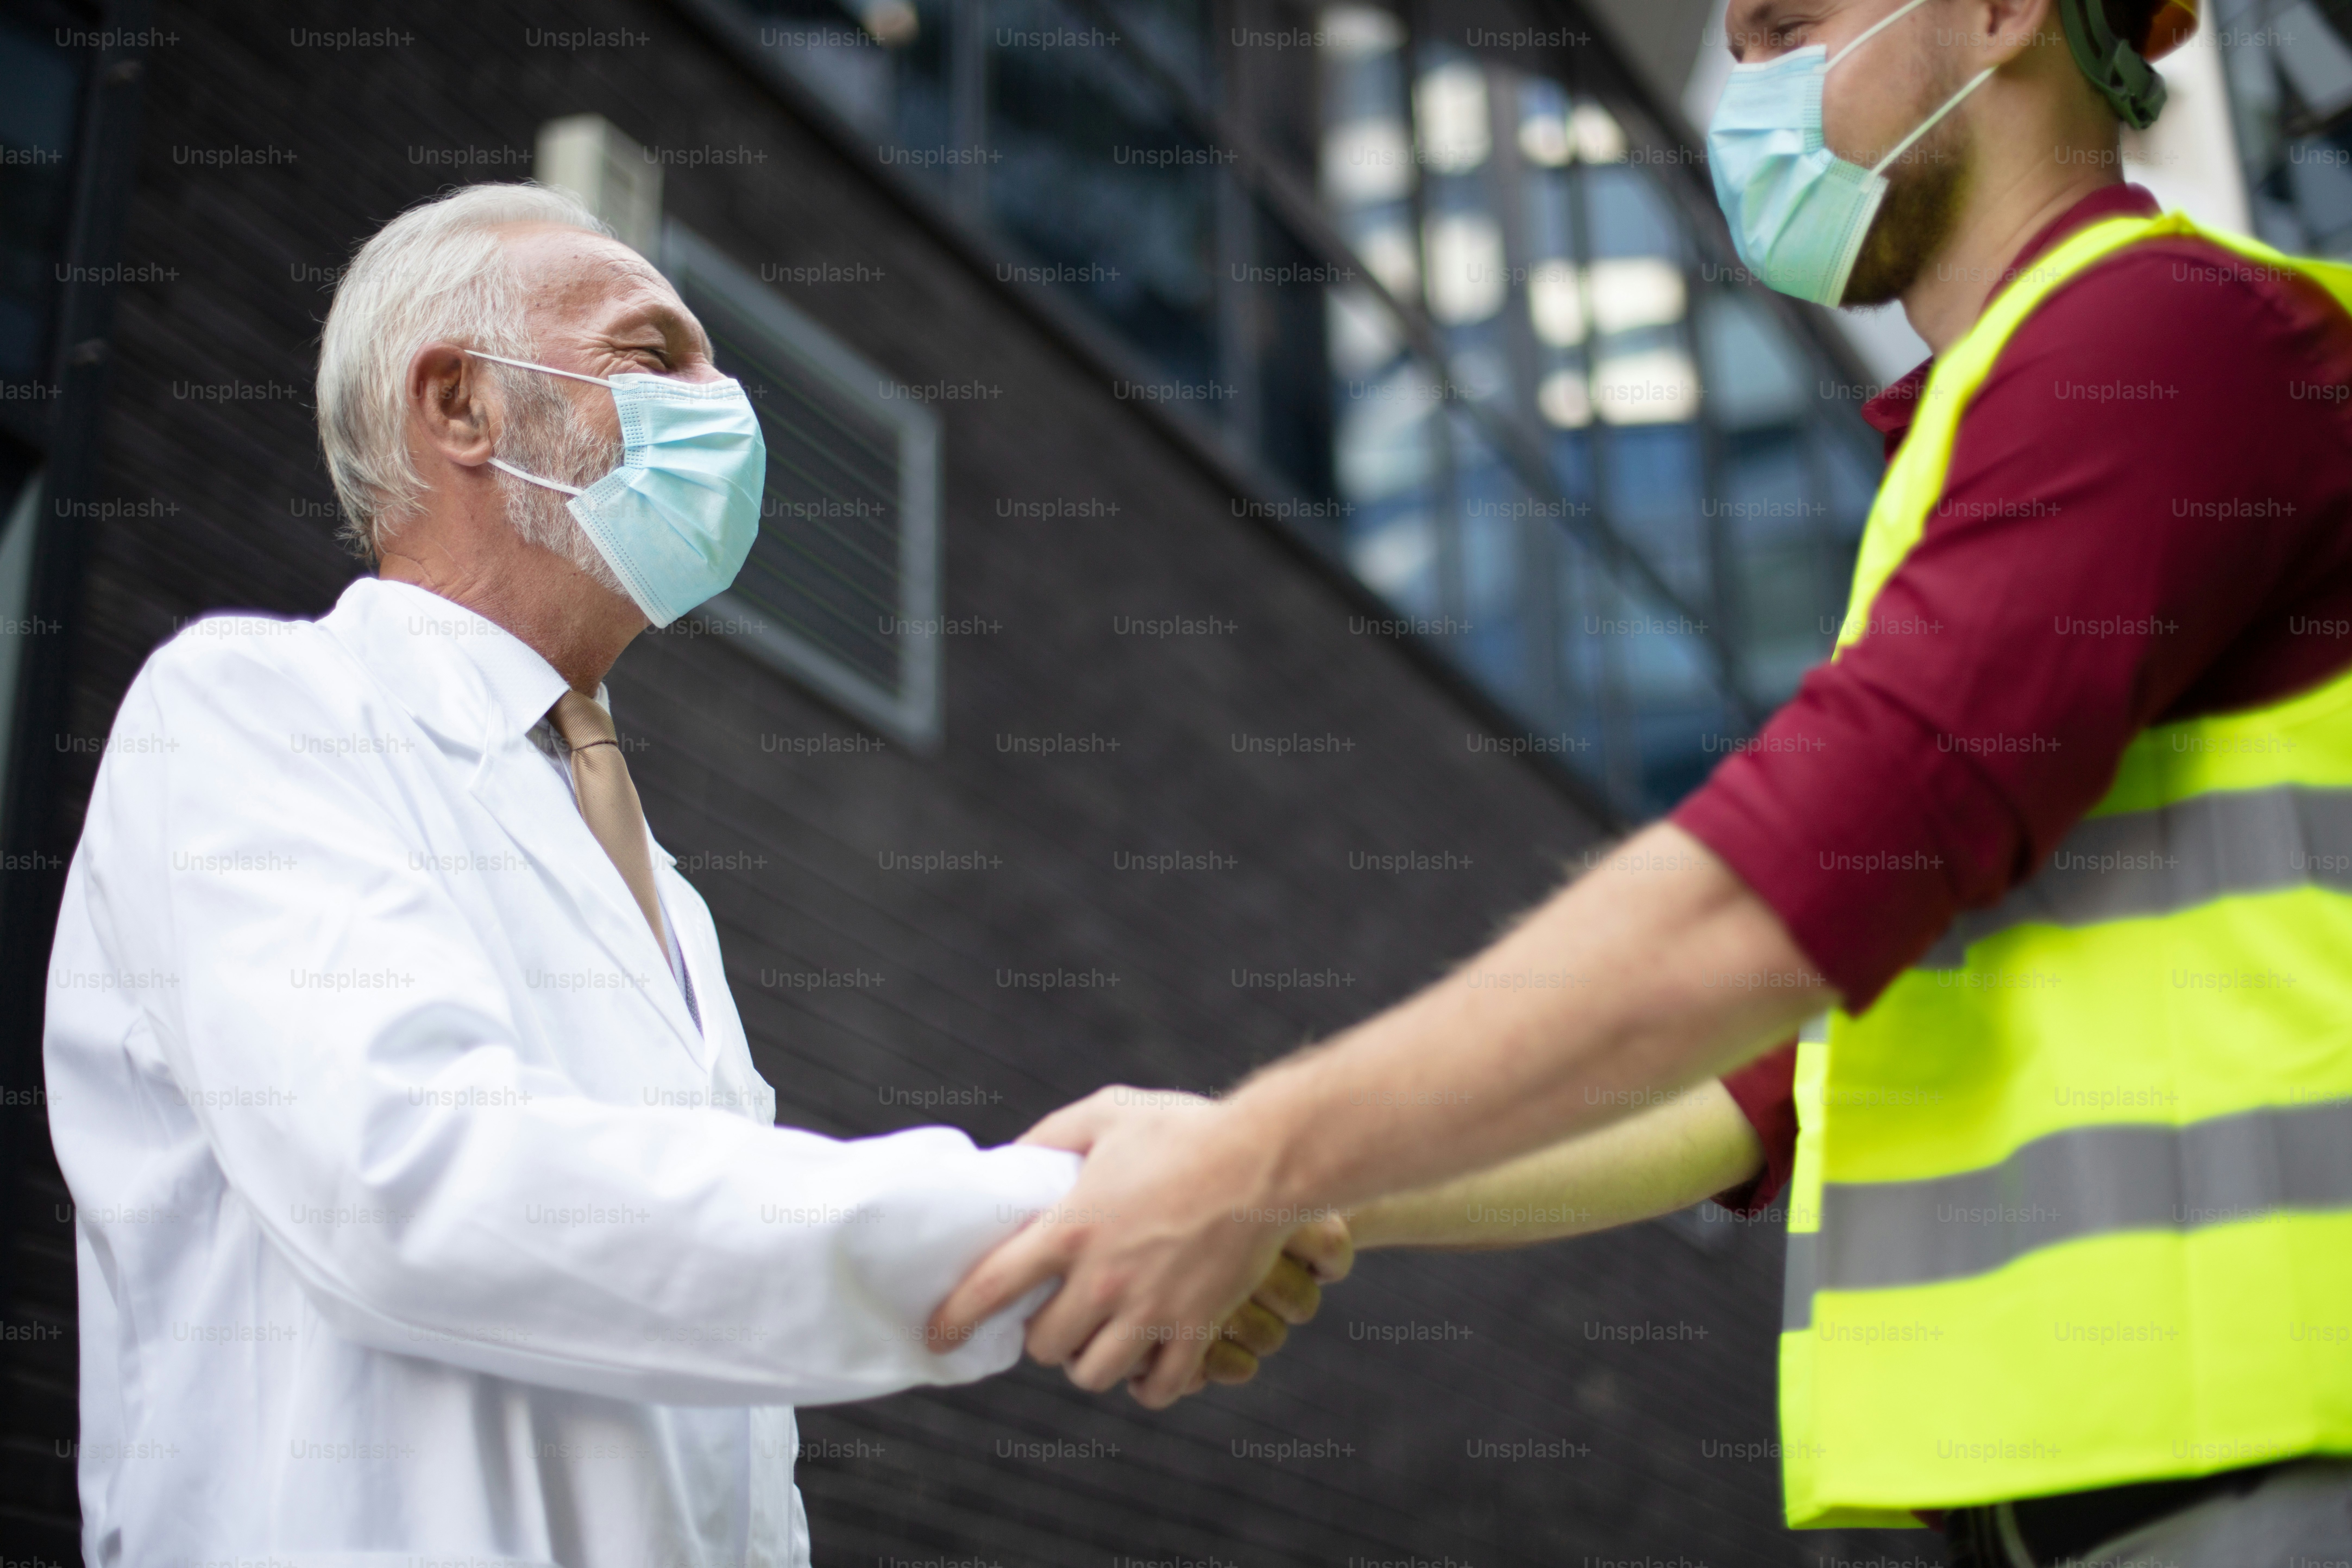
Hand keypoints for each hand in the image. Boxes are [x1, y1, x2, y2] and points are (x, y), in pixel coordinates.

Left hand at [930, 1086, 1334, 1406]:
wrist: (1264, 1158)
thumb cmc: (1185, 1130)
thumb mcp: (1106, 1113)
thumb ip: (1050, 1136)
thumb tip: (1012, 1156)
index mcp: (1071, 1229)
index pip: (992, 1287)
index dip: (956, 1317)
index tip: (937, 1337)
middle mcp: (1102, 1280)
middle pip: (1045, 1345)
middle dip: (1045, 1336)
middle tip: (1059, 1315)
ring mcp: (1149, 1310)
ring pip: (1095, 1374)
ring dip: (1093, 1362)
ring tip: (1103, 1339)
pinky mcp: (1195, 1328)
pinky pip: (1158, 1388)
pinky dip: (1149, 1384)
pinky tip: (1150, 1364)